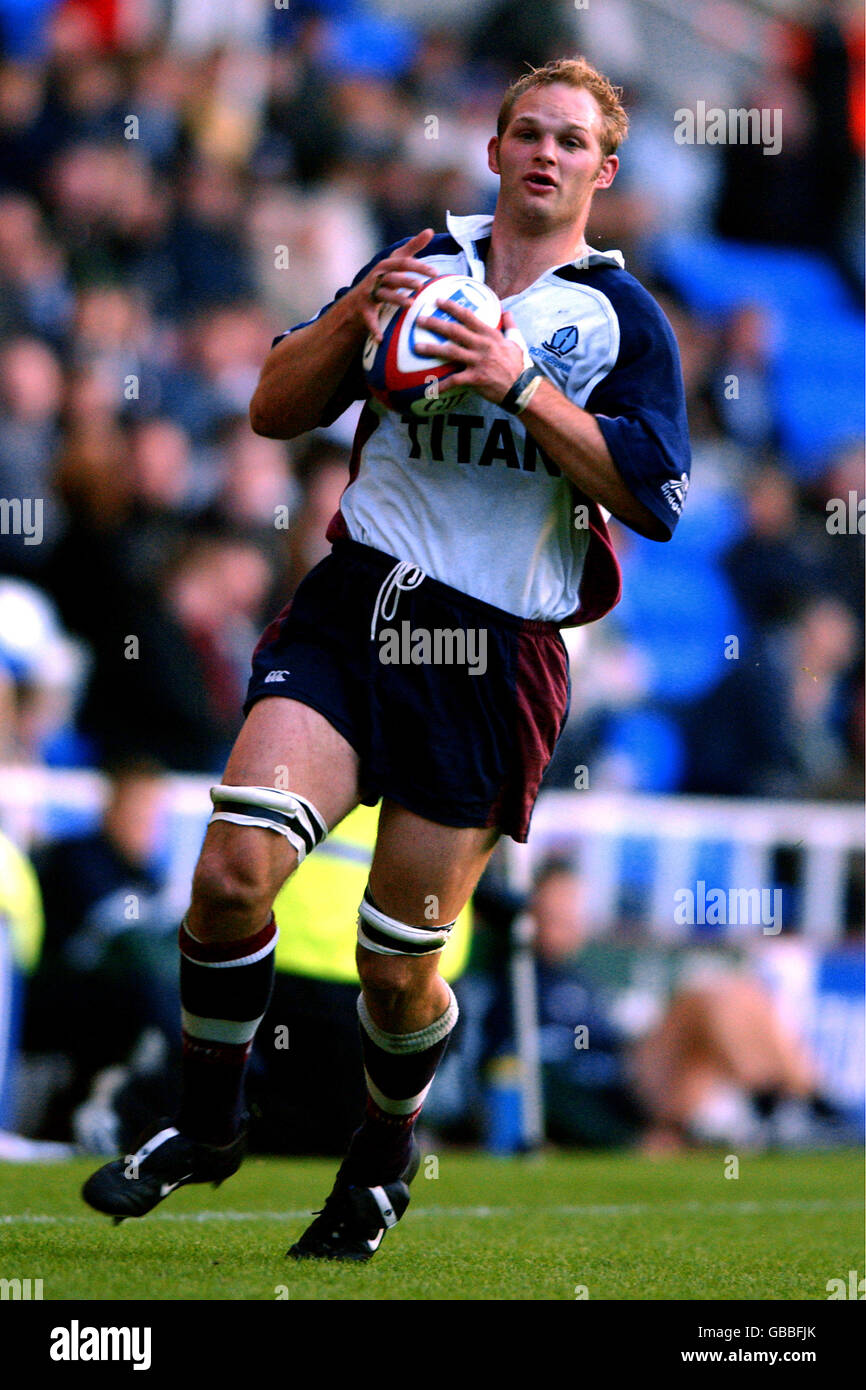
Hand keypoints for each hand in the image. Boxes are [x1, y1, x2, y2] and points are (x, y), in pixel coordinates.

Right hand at [351, 229, 437, 343]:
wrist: (355, 301)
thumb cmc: (383, 278)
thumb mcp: (395, 261)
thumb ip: (412, 247)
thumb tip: (430, 230)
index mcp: (387, 266)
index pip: (404, 262)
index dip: (418, 266)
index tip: (435, 273)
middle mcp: (377, 277)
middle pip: (393, 276)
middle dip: (406, 280)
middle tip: (421, 286)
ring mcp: (369, 293)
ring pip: (383, 295)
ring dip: (396, 299)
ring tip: (410, 304)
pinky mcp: (363, 309)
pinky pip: (369, 320)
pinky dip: (374, 329)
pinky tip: (381, 339)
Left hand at [413, 304, 527, 404]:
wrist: (522, 388)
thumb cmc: (518, 365)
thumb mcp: (517, 341)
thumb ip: (510, 325)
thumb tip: (506, 311)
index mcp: (490, 335)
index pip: (468, 316)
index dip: (452, 307)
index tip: (438, 301)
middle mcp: (482, 345)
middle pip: (455, 331)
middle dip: (435, 323)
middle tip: (419, 320)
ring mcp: (478, 362)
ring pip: (450, 351)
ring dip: (432, 349)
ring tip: (417, 347)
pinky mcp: (475, 379)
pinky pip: (454, 381)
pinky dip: (441, 385)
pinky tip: (429, 389)